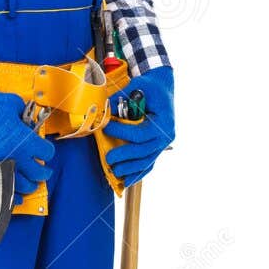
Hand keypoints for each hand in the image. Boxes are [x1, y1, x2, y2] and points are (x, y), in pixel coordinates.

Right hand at [0, 88, 53, 199]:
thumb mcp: (13, 104)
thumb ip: (23, 114)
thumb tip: (24, 117)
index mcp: (26, 141)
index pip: (47, 153)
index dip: (47, 151)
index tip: (45, 151)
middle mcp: (16, 157)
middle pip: (38, 174)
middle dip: (44, 173)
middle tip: (44, 172)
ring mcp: (0, 166)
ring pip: (22, 186)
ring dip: (29, 186)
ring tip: (30, 184)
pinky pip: (1, 189)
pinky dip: (10, 195)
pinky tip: (14, 197)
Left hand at [103, 66, 174, 186]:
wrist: (162, 88)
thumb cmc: (151, 88)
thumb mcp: (138, 87)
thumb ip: (121, 101)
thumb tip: (103, 112)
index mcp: (164, 122)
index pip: (140, 134)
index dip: (122, 132)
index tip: (107, 127)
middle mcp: (166, 136)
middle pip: (143, 151)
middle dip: (124, 156)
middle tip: (109, 158)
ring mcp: (163, 144)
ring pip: (146, 162)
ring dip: (130, 169)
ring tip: (115, 172)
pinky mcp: (157, 148)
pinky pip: (149, 164)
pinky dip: (138, 173)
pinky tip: (126, 181)